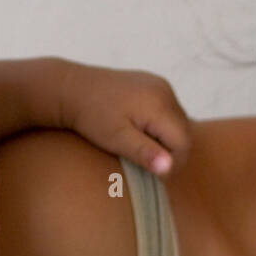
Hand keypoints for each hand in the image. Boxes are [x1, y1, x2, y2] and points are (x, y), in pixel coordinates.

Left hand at [58, 62, 190, 174]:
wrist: (72, 88)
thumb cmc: (91, 117)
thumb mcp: (116, 140)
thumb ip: (145, 152)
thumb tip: (170, 168)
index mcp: (159, 105)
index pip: (184, 143)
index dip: (172, 164)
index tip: (152, 173)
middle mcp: (165, 91)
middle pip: (184, 132)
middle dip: (170, 152)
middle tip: (145, 162)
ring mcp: (161, 84)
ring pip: (178, 122)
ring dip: (166, 138)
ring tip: (140, 145)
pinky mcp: (154, 83)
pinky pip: (169, 110)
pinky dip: (161, 124)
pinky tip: (139, 130)